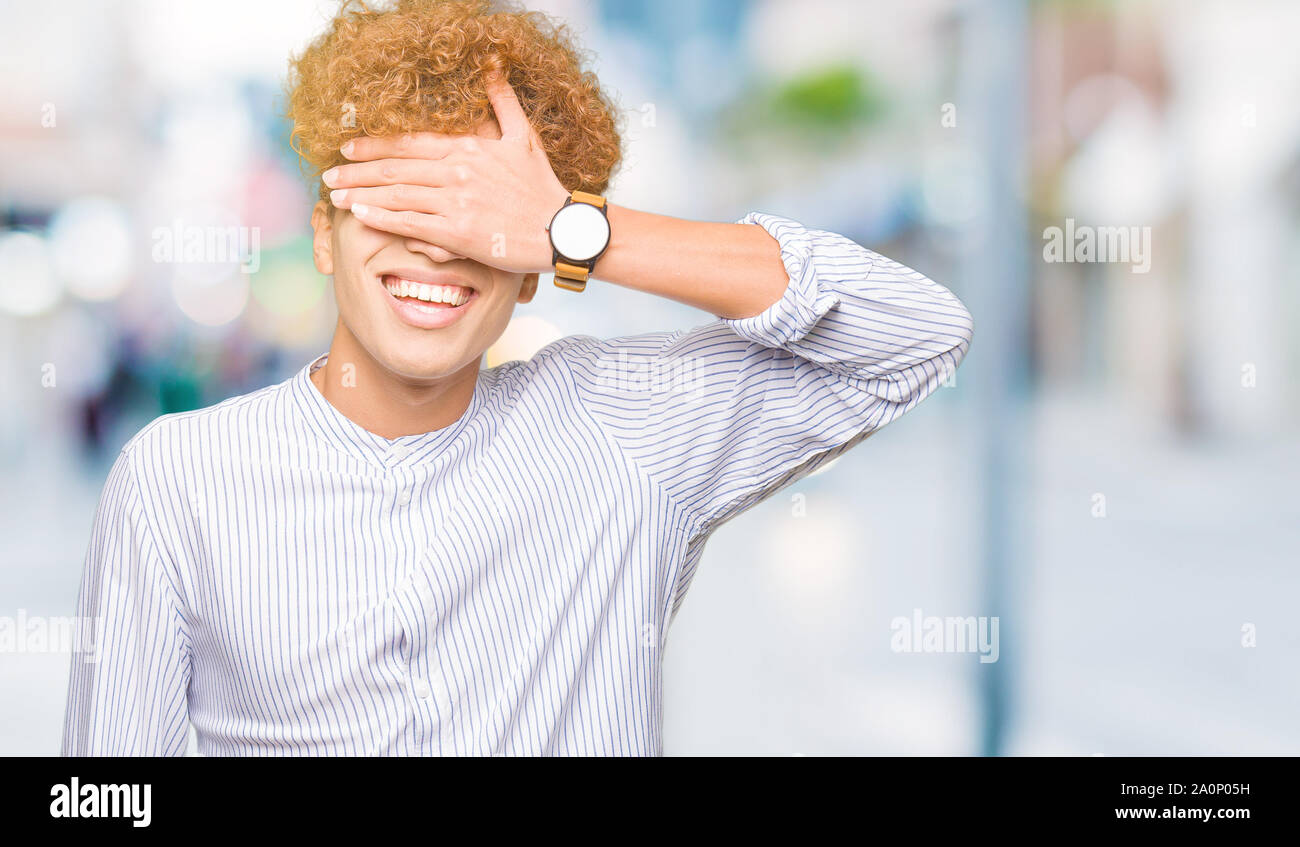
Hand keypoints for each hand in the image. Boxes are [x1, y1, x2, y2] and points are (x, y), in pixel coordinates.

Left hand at [322, 70, 570, 272]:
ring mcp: (455, 203)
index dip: (374, 144)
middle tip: (328, 176)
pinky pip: (410, 224)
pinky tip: (360, 216)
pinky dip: (382, 218)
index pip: (409, 143)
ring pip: (397, 195)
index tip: (347, 148)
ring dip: (360, 195)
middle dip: (356, 172)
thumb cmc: (543, 186)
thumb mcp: (524, 136)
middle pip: (395, 168)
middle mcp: (457, 172)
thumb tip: (492, 66)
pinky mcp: (458, 234)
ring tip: (334, 198)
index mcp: (467, 148)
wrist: (561, 229)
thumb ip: (503, 101)